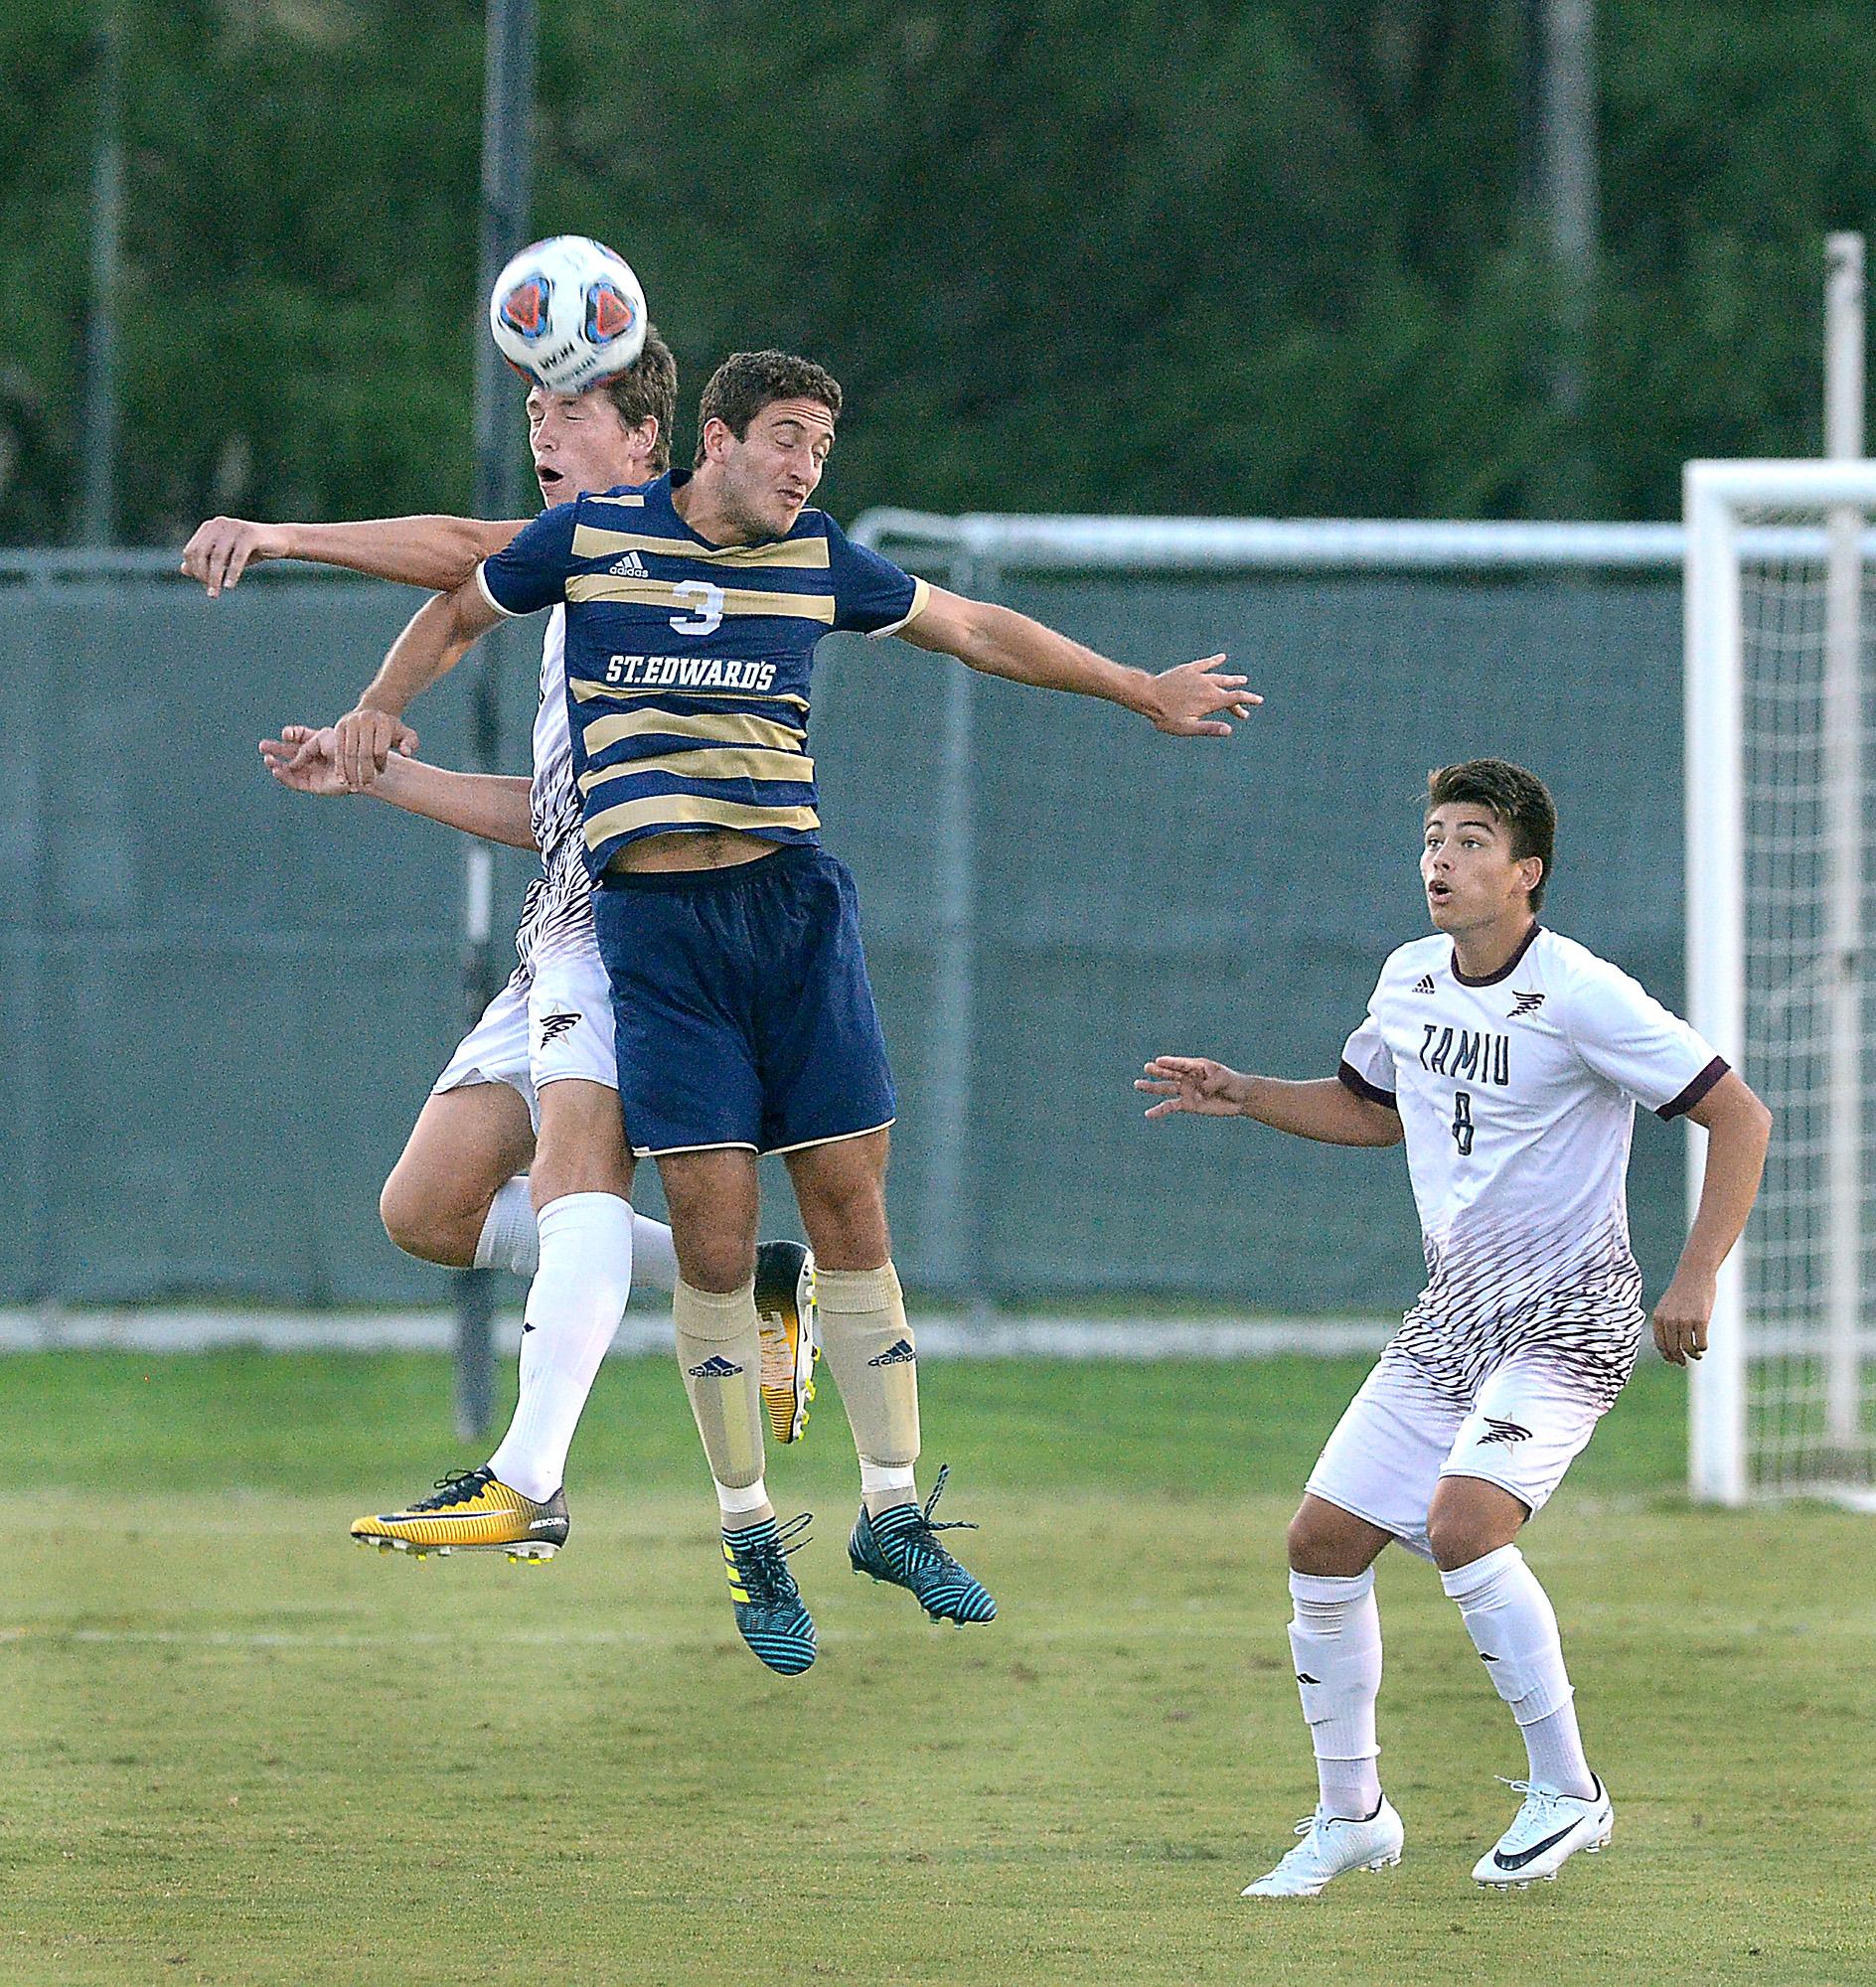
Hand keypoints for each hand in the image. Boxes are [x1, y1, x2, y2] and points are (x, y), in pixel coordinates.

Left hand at [180, 516, 290, 595]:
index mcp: (210, 527)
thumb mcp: (226, 557)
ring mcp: (234, 527)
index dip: (194, 570)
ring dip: (214, 578)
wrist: (281, 541)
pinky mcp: (249, 535)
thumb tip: (183, 569)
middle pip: (201, 553)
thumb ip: (205, 561)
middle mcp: (219, 524)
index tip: (204, 585)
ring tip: (215, 595)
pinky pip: (236, 558)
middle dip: (202, 575)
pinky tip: (229, 587)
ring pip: (217, 557)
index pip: (191, 551)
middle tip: (210, 593)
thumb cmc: (251, 550)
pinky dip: (232, 574)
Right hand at [259, 725, 348, 796]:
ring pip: (289, 769)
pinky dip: (284, 777)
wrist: (359, 764)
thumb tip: (290, 763)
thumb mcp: (321, 739)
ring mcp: (313, 771)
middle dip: (275, 749)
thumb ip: (304, 748)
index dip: (291, 734)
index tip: (287, 733)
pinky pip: (295, 782)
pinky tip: (276, 770)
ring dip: (277, 764)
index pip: (298, 736)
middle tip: (262, 746)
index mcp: (318, 742)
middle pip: (289, 752)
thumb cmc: (344, 748)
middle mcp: (314, 757)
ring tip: (267, 759)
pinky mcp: (314, 786)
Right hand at [332, 705, 417, 790]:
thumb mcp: (406, 734)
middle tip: (367, 785)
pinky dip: (340, 766)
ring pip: (349, 752)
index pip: (380, 749)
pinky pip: (339, 750)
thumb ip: (410, 743)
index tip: (381, 772)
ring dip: (350, 772)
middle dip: (365, 771)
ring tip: (353, 787)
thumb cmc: (393, 730)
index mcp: (383, 722)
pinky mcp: (339, 727)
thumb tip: (406, 753)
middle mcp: (365, 719)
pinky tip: (342, 779)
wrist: (374, 713)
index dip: (380, 763)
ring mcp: (350, 722)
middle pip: (364, 752)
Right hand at [1136, 1056, 1251, 1117]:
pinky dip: (1159, 1110)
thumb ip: (1211, 1083)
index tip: (1159, 1061)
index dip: (1170, 1063)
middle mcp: (1188, 1077)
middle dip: (1159, 1071)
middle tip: (1147, 1068)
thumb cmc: (1232, 1082)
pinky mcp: (1188, 1104)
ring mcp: (1186, 1090)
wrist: (1239, 1098)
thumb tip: (1199, 1091)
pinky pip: (1170, 1106)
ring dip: (1152, 1087)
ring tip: (1138, 1084)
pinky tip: (1148, 1114)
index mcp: (1196, 1066)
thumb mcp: (1224, 1079)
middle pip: (1170, 1073)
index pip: (1181, 1064)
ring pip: (1166, 1088)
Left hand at [1140, 655, 1260, 736]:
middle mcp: (1208, 686)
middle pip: (1229, 691)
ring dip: (1232, 679)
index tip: (1259, 701)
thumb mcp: (1187, 728)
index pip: (1236, 699)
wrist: (1148, 695)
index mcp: (1210, 701)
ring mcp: (1199, 676)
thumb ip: (1208, 728)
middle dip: (1239, 698)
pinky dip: (1215, 661)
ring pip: (1220, 677)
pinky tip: (1222, 657)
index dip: (1249, 700)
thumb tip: (1229, 730)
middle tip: (1246, 707)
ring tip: (1242, 679)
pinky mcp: (1189, 669)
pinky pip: (1206, 663)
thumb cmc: (1166, 716)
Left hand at [1651, 1268, 1716, 1364]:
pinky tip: (1703, 1346)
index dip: (1667, 1356)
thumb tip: (1672, 1348)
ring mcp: (1685, 1321)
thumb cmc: (1683, 1291)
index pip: (1660, 1345)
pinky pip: (1701, 1343)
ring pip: (1687, 1348)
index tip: (1674, 1360)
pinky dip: (1702, 1348)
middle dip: (1679, 1359)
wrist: (1694, 1273)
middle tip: (1685, 1362)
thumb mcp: (1668, 1306)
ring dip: (1693, 1355)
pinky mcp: (1701, 1320)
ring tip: (1697, 1355)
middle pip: (1673, 1349)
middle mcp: (1669, 1321)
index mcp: (1659, 1317)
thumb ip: (1667, 1323)